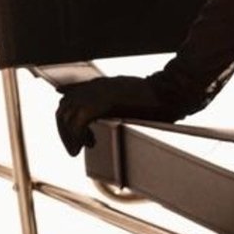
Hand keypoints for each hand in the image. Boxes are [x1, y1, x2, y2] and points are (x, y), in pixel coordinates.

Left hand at [54, 74, 180, 156]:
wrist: (170, 93)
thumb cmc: (155, 100)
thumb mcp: (128, 99)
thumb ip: (111, 105)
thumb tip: (99, 121)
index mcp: (102, 84)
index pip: (71, 95)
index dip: (64, 113)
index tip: (67, 131)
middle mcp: (98, 86)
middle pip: (65, 106)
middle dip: (64, 130)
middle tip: (74, 148)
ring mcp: (100, 92)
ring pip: (68, 113)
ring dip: (69, 134)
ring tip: (79, 149)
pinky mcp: (105, 102)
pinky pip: (79, 119)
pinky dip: (78, 134)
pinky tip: (86, 144)